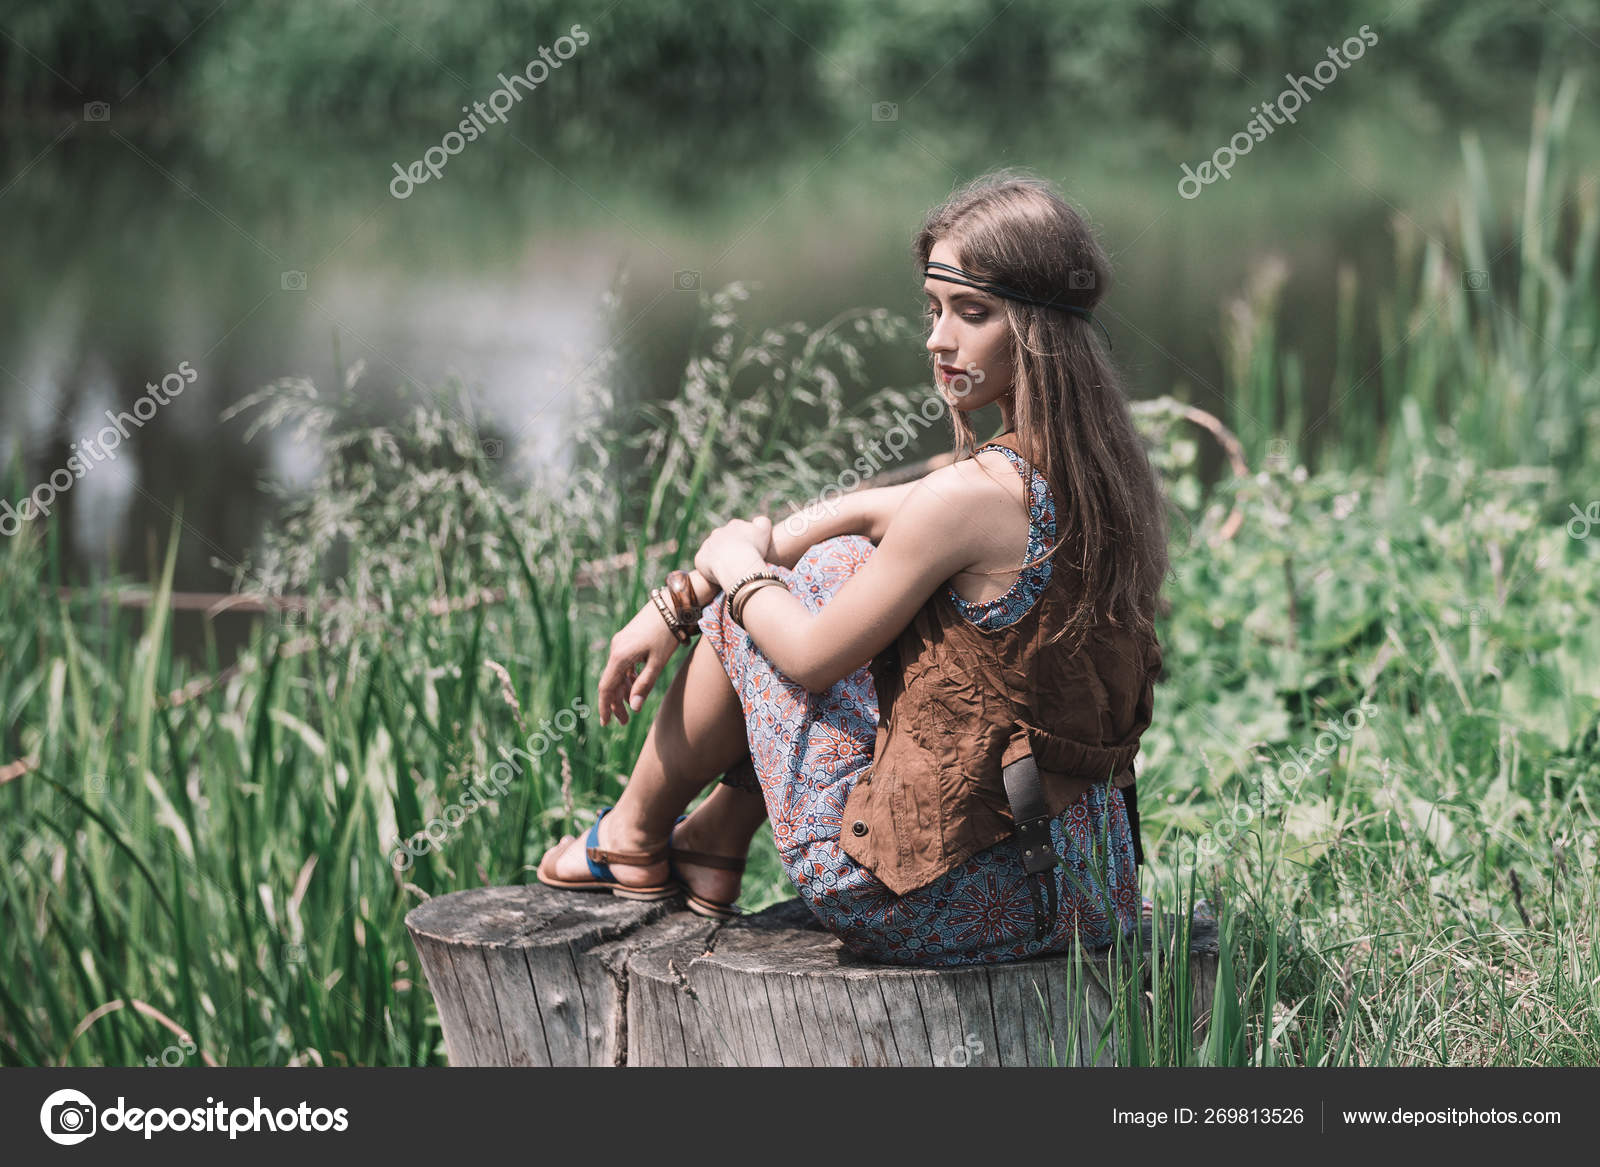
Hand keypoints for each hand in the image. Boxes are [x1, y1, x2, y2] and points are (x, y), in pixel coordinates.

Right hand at [596, 600, 682, 725]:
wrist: (671, 604)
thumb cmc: (667, 633)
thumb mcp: (658, 662)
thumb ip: (644, 685)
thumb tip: (634, 708)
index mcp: (620, 656)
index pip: (606, 688)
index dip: (605, 707)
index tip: (605, 723)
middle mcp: (616, 649)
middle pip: (610, 682)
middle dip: (616, 703)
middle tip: (624, 722)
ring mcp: (620, 643)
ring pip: (616, 673)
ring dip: (622, 691)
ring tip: (631, 708)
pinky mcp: (627, 639)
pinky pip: (622, 664)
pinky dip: (627, 677)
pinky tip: (635, 685)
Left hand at [693, 516, 772, 587]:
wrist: (738, 562)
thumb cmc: (754, 548)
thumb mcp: (764, 531)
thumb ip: (762, 523)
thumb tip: (758, 521)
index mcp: (734, 525)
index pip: (739, 531)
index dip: (745, 542)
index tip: (750, 551)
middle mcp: (718, 532)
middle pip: (724, 541)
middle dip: (730, 549)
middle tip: (739, 562)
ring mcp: (707, 545)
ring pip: (713, 552)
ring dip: (720, 559)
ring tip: (729, 570)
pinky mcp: (700, 558)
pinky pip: (705, 565)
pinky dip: (710, 570)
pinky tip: (719, 576)